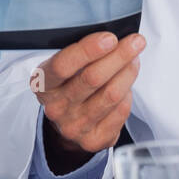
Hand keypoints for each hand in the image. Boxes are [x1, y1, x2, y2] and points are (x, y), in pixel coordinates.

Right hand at [31, 31, 145, 172]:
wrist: (66, 123)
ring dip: (128, 73)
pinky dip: (128, 94)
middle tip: (136, 42)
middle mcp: (56, 107)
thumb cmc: (69, 85)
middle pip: (92, 79)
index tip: (110, 38)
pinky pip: (119, 112)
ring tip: (134, 59)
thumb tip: (112, 38)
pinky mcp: (94, 140)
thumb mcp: (63, 68)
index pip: (63, 65)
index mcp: (43, 84)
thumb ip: (80, 54)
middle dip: (118, 56)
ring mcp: (74, 126)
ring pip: (110, 95)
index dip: (88, 50)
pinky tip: (127, 84)